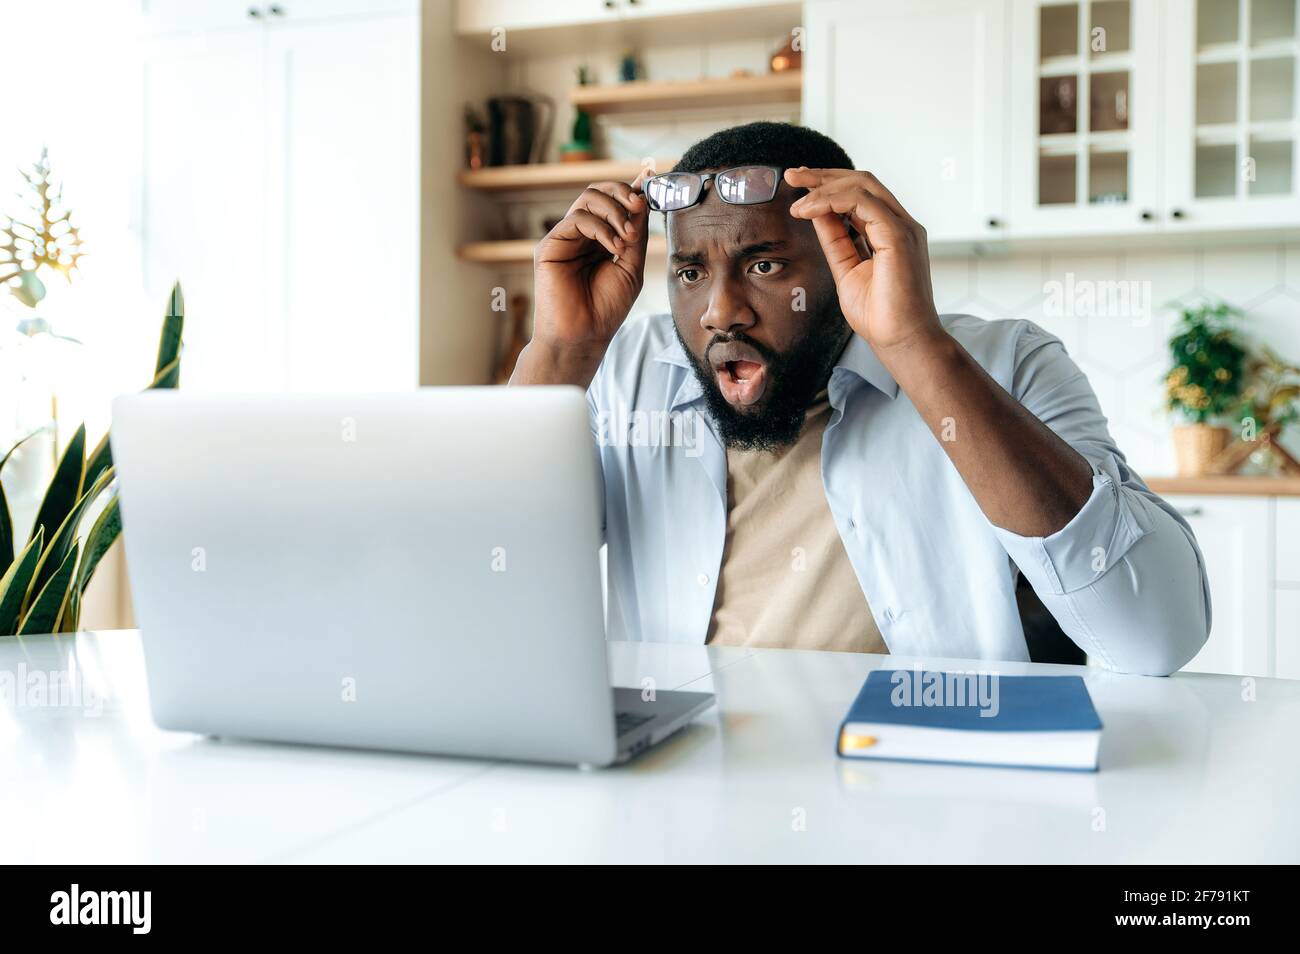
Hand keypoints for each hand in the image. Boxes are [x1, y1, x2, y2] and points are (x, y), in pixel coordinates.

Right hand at [532, 176, 650, 356]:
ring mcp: (565, 238)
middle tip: (639, 208)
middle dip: (623, 194)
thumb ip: (635, 233)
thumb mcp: (631, 266)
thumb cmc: (606, 308)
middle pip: (598, 192)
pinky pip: (576, 218)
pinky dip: (601, 228)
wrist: (584, 336)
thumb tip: (642, 198)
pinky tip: (614, 248)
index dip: (630, 188)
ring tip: (627, 240)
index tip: (650, 176)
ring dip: (615, 212)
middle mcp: (580, 235)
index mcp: (600, 239)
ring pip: (588, 199)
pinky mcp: (550, 245)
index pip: (612, 202)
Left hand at [785, 168, 942, 355]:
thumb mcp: (847, 270)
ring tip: (796, 198)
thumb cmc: (880, 316)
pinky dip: (831, 200)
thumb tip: (817, 214)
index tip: (799, 185)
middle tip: (792, 175)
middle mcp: (900, 224)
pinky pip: (862, 203)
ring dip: (824, 186)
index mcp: (891, 232)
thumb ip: (836, 240)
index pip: (860, 194)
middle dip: (824, 175)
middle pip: (862, 181)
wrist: (902, 342)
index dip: (828, 185)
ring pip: (862, 185)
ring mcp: (902, 228)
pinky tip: (809, 210)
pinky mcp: (898, 236)